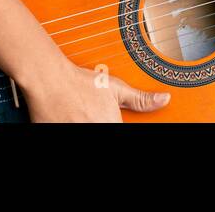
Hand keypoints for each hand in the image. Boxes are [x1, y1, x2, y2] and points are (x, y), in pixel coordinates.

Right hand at [23, 59, 170, 121]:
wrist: (49, 80)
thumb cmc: (82, 82)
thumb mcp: (115, 88)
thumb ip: (141, 100)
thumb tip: (164, 100)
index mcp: (111, 125)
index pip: (123, 131)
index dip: (117, 123)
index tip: (111, 117)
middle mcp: (95, 130)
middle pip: (106, 130)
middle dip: (102, 121)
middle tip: (92, 112)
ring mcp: (76, 133)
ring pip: (92, 133)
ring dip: (88, 123)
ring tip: (83, 114)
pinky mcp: (57, 134)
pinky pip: (70, 134)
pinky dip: (75, 124)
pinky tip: (74, 117)